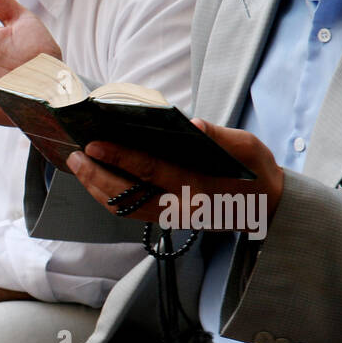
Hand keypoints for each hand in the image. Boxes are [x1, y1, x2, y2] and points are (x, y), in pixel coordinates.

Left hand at [66, 120, 283, 228]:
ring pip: (123, 208)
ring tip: (78, 166)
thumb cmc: (255, 172)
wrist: (266, 208)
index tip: (94, 144)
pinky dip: (107, 196)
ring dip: (96, 188)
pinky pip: (128, 211)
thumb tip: (192, 123)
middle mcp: (179, 207)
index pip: (151, 170)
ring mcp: (170, 217)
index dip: (119, 157)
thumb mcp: (248, 148)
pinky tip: (94, 179)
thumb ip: (220, 136)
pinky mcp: (166, 219)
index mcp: (198, 187)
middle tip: (75, 156)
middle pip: (126, 195)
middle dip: (95, 175)